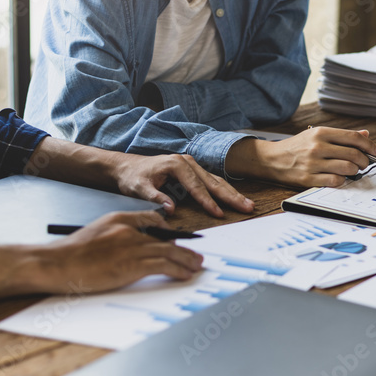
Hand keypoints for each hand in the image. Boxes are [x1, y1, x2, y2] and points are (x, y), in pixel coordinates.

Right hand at [38, 211, 204, 293]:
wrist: (56, 264)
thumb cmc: (72, 254)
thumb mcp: (96, 234)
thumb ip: (117, 235)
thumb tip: (136, 247)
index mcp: (119, 218)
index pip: (152, 219)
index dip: (168, 231)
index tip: (177, 241)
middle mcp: (129, 229)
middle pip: (165, 237)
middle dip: (184, 247)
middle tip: (195, 256)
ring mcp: (131, 246)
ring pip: (169, 251)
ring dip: (186, 260)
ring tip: (196, 266)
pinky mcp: (131, 265)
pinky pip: (163, 265)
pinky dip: (178, 270)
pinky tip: (185, 274)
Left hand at [111, 153, 253, 217]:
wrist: (128, 166)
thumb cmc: (133, 177)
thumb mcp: (138, 188)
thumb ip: (155, 197)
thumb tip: (171, 209)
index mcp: (176, 164)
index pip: (195, 186)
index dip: (207, 201)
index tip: (218, 213)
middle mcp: (187, 162)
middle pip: (212, 181)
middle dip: (230, 196)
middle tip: (246, 207)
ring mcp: (192, 165)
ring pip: (216, 181)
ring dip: (232, 194)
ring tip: (247, 204)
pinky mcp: (193, 170)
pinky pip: (212, 181)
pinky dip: (224, 190)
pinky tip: (235, 198)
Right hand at [226, 127, 375, 187]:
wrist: (272, 159)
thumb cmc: (297, 147)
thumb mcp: (316, 134)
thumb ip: (341, 136)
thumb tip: (365, 135)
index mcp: (320, 132)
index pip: (353, 137)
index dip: (369, 145)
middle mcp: (317, 147)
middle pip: (353, 153)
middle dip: (365, 160)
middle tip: (365, 163)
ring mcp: (313, 163)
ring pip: (347, 168)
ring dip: (355, 171)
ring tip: (352, 170)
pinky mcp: (309, 179)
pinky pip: (335, 181)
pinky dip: (342, 181)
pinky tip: (340, 178)